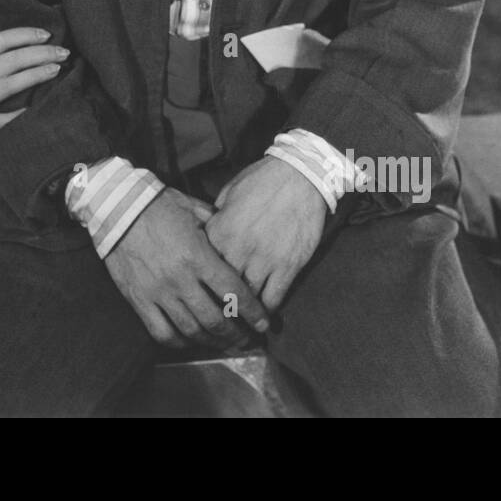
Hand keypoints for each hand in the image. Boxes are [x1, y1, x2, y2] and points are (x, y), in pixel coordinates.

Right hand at [103, 187, 269, 349]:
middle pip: (216, 319)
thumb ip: (217, 226)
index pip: (233, 292)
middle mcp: (181, 279)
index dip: (252, 312)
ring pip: (191, 330)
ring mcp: (158, 292)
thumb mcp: (193, 209)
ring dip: (212, 341)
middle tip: (247, 339)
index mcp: (198, 256)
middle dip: (236, 334)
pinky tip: (190, 340)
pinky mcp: (139, 299)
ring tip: (223, 343)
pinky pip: (161, 332)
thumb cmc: (158, 205)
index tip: (263, 323)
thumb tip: (235, 236)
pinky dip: (179, 342)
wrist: (117, 207)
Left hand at [205, 157, 327, 312]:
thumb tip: (208, 234)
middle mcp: (237, 250)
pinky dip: (267, 311)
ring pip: (246, 299)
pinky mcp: (287, 266)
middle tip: (216, 320)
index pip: (201, 267)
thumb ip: (216, 218)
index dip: (200, 282)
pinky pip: (273, 298)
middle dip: (218, 305)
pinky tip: (264, 317)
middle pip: (221, 289)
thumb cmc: (262, 180)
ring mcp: (263, 260)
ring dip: (242, 313)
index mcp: (219, 231)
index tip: (199, 294)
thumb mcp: (228, 193)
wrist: (301, 175)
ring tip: (238, 326)